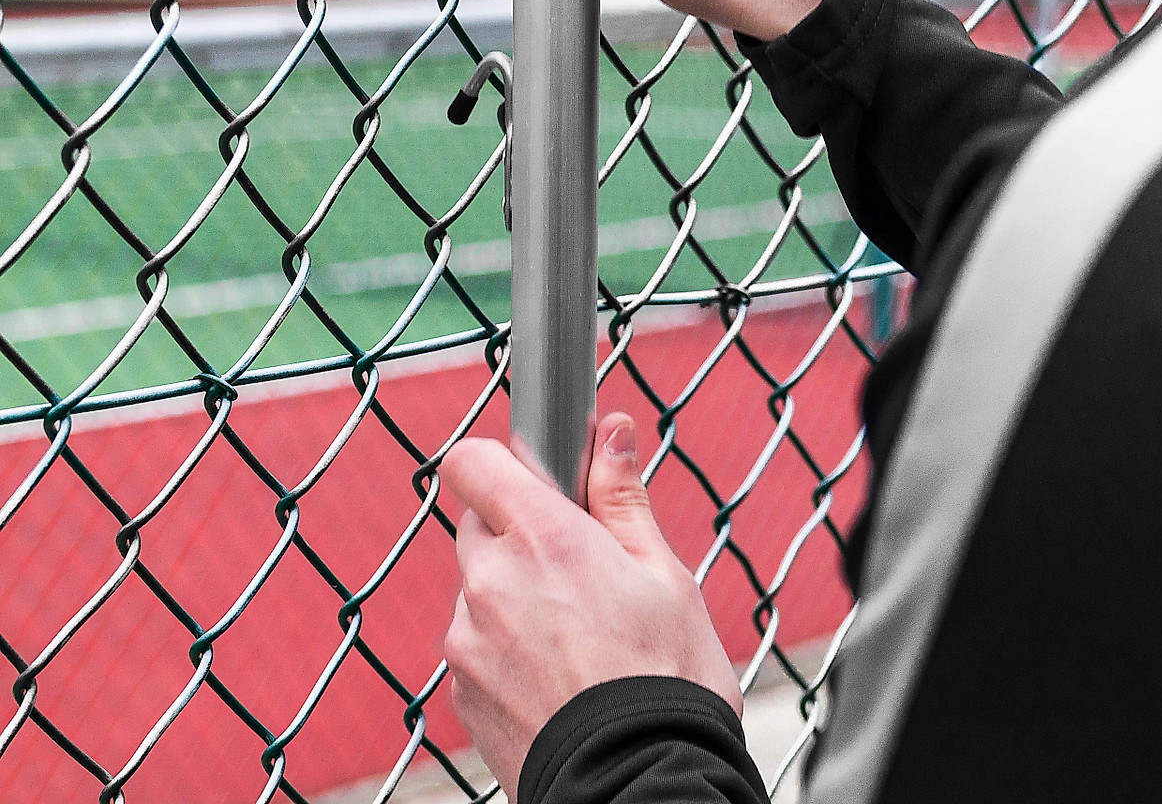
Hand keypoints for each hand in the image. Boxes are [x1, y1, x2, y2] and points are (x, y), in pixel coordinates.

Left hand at [441, 413, 740, 798]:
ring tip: (577, 634)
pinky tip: (557, 674)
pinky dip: (503, 645)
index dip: (500, 461)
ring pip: (478, 587)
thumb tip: (610, 430)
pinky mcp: (460, 690)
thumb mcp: (665, 575)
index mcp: (541, 537)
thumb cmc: (666, 681)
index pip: (472, 461)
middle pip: (479, 523)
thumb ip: (622, 496)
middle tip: (577, 565)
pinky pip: (474, 643)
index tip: (537, 478)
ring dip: (511, 593)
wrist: (639, 787)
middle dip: (518, 531)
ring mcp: (467, 640)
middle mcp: (490, 580)